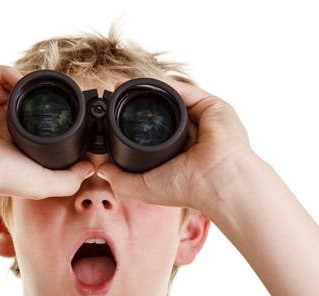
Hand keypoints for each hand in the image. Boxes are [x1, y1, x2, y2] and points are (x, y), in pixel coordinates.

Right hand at [0, 65, 94, 200]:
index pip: (30, 118)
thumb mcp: (45, 183)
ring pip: (5, 82)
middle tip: (53, 90)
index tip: (65, 108)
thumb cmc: (1, 177)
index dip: (47, 110)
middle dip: (35, 91)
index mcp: (10, 140)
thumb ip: (71, 179)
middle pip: (18, 97)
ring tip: (35, 85)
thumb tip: (91, 168)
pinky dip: (5, 71)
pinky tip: (18, 80)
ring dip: (22, 80)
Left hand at [94, 79, 259, 218]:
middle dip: (137, 104)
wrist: (217, 181)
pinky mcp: (212, 106)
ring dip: (147, 90)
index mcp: (178, 154)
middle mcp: (191, 135)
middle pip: (161, 113)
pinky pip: (183, 90)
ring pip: (170, 98)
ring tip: (122, 87)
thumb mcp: (145, 187)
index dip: (131, 126)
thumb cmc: (187, 189)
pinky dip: (163, 85)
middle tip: (114, 97)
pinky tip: (143, 83)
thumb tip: (101, 168)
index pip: (152, 134)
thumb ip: (121, 179)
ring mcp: (202, 119)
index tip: (110, 119)